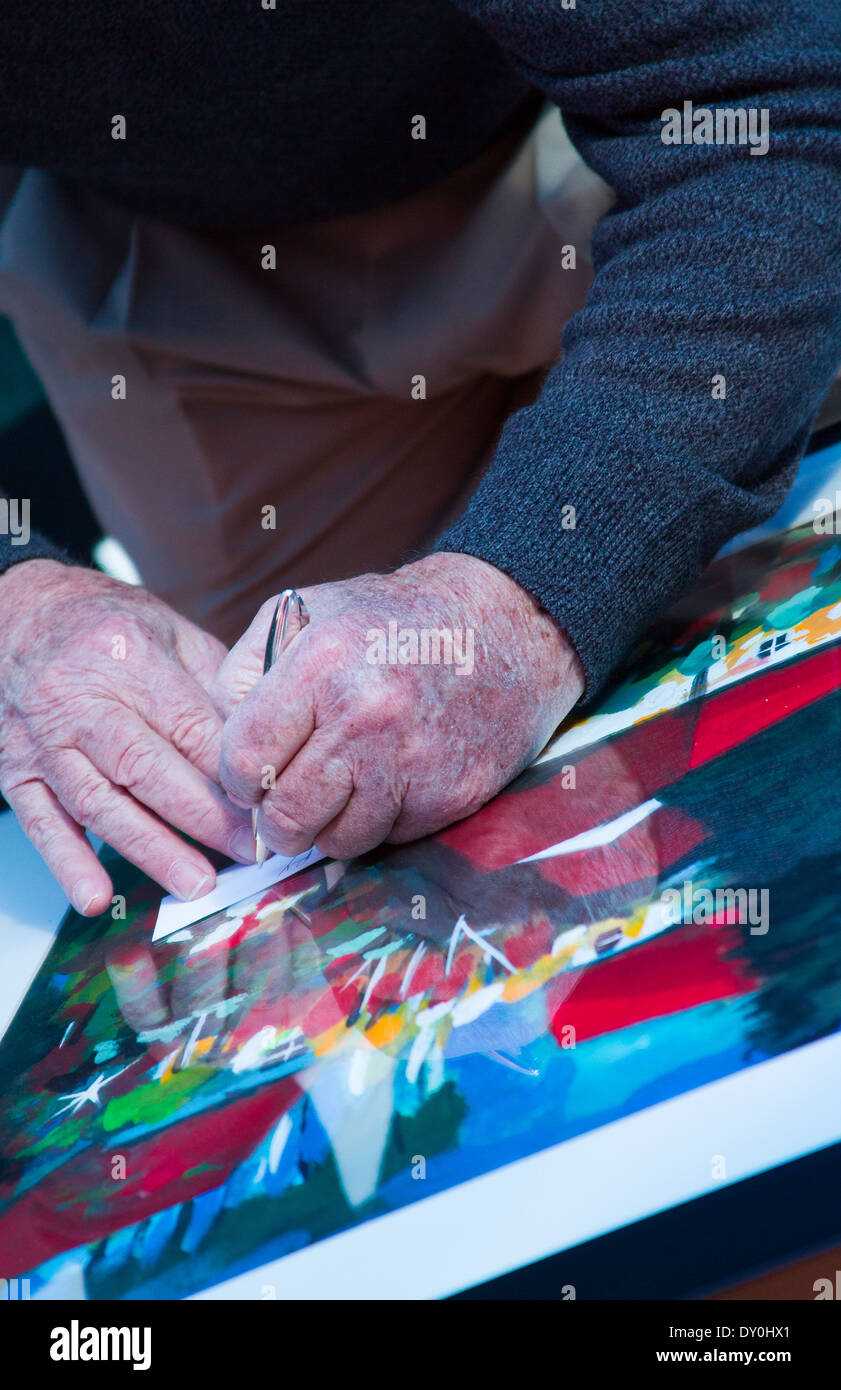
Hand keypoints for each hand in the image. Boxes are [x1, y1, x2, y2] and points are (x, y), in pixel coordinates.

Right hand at [0, 561, 253, 914]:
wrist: (17, 616)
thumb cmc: (106, 626)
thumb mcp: (169, 629)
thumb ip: (215, 683)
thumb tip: (267, 741)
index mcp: (128, 657)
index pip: (189, 726)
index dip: (231, 773)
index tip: (271, 806)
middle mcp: (80, 699)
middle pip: (146, 767)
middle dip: (204, 818)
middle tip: (252, 851)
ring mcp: (45, 740)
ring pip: (99, 803)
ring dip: (150, 849)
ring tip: (198, 884)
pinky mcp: (18, 772)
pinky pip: (42, 824)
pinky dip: (69, 863)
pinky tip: (97, 897)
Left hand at [212, 552, 583, 860]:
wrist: (508, 625)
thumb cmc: (394, 620)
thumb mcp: (306, 612)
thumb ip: (245, 671)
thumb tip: (213, 741)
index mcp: (321, 665)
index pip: (243, 760)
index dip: (235, 778)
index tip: (248, 775)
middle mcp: (366, 717)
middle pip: (285, 817)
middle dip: (276, 817)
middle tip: (286, 798)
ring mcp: (413, 762)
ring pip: (336, 842)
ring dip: (328, 826)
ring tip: (339, 789)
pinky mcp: (452, 795)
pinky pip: (390, 839)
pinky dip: (380, 821)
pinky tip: (389, 782)